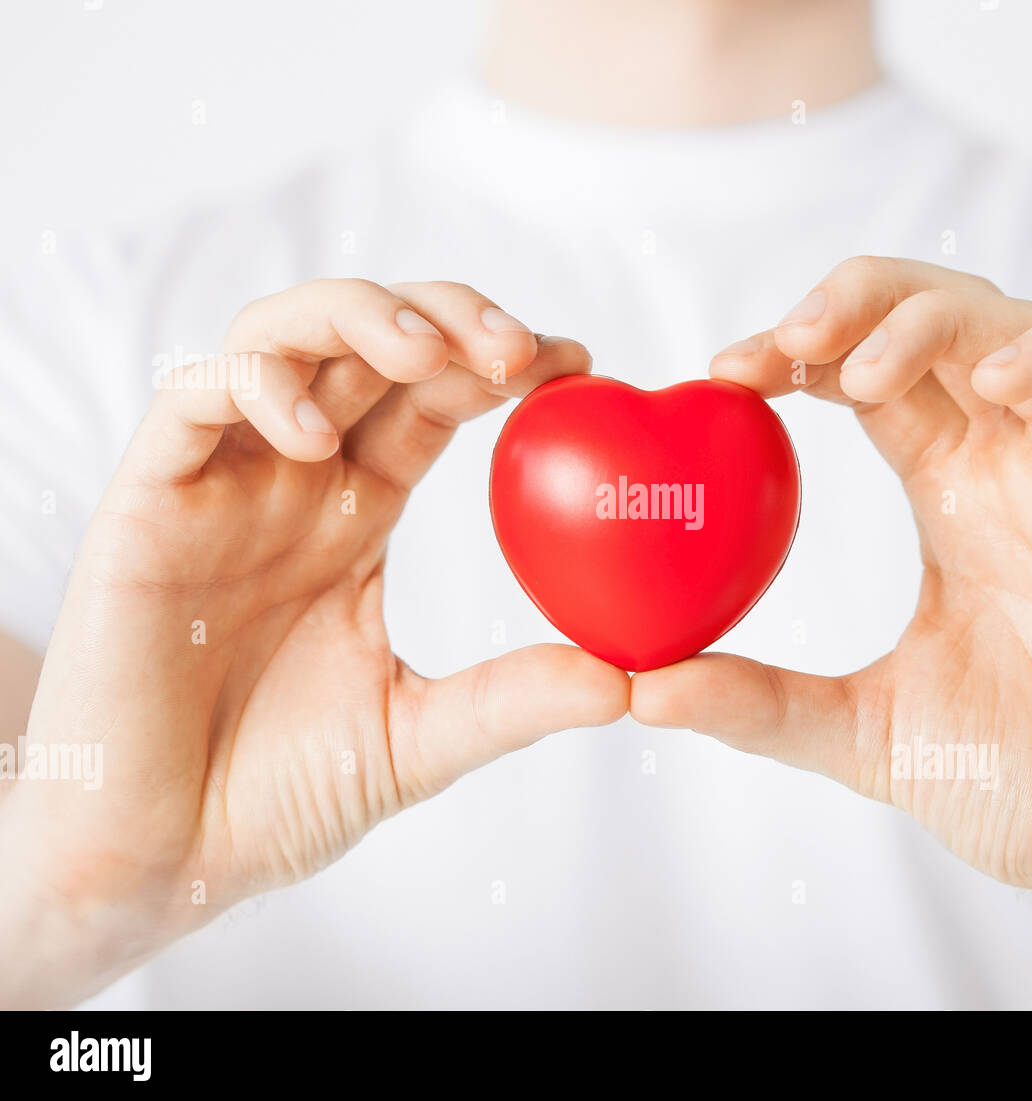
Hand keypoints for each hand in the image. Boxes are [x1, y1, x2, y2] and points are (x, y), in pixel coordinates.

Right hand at [3, 279, 628, 1006]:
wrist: (157, 859)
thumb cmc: (273, 796)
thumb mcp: (416, 739)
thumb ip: (511, 701)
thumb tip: (628, 683)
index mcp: (357, 512)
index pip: (434, 400)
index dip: (500, 363)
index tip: (577, 364)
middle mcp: (293, 480)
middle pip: (368, 341)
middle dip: (446, 317)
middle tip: (514, 349)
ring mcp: (221, 483)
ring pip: (283, 336)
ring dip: (360, 319)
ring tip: (429, 357)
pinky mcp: (148, 502)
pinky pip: (192, 399)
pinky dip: (258, 387)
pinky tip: (313, 438)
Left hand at [631, 257, 1031, 1007]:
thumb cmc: (1016, 787)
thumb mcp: (861, 731)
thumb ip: (759, 701)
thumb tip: (637, 687)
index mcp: (954, 494)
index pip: (870, 379)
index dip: (802, 353)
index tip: (722, 372)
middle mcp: (1016, 463)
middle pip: (935, 322)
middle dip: (854, 306)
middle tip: (778, 344)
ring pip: (1013, 327)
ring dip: (930, 323)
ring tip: (859, 374)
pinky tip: (987, 387)